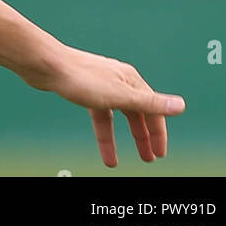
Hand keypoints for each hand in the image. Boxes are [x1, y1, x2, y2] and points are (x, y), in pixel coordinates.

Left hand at [30, 45, 185, 166]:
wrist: (45, 64)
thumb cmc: (80, 76)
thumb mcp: (120, 95)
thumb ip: (150, 103)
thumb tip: (180, 106)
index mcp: (131, 80)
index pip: (153, 109)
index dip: (158, 132)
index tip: (160, 152)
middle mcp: (118, 80)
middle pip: (136, 113)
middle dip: (142, 137)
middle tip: (147, 158)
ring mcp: (100, 85)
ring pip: (115, 116)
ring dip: (117, 139)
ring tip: (114, 160)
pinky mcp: (83, 89)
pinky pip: (98, 114)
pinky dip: (101, 130)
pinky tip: (100, 140)